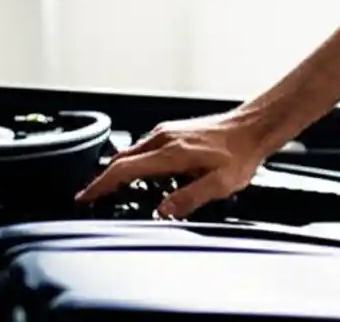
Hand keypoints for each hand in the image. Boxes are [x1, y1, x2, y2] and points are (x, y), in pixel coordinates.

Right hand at [74, 110, 271, 217]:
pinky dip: (138, 162)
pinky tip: (149, 176)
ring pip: (133, 152)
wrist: (254, 127)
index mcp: (171, 152)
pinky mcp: (175, 130)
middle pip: (121, 159)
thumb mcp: (221, 184)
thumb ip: (190, 198)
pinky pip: (145, 147)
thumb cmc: (241, 153)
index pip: (123, 169)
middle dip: (105, 180)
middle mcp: (165, 137)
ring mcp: (169, 131)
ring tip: (122, 192)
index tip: (85, 198)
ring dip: (123, 171)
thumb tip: (162, 211)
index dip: (100, 185)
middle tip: (97, 199)